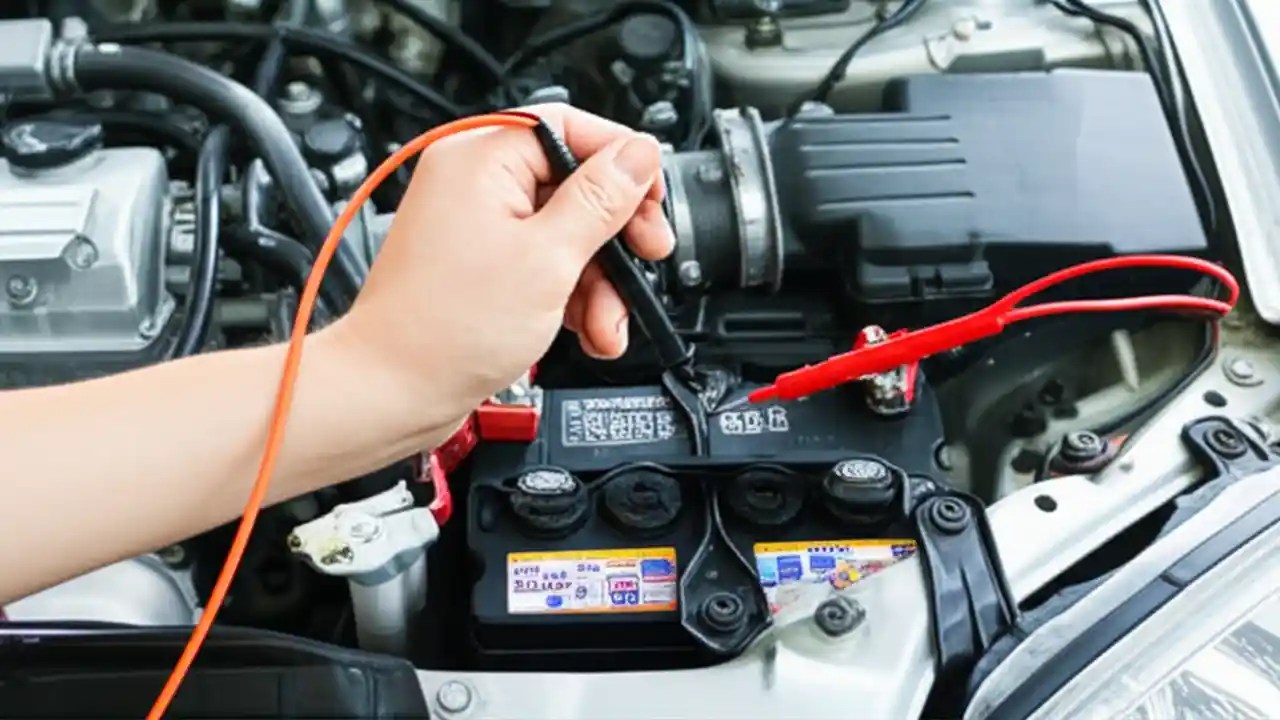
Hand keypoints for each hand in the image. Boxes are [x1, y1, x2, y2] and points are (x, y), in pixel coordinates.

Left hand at [329, 104, 672, 436]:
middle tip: (645, 259)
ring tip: (608, 323)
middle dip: (615, 236)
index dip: (621, 161)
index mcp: (480, 158)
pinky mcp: (480, 264)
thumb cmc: (445, 330)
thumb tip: (638, 155)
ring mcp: (477, 225)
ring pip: (566, 232)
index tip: (652, 199)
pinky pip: (543, 262)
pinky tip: (588, 329)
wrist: (392, 392)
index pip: (569, 127)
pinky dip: (571, 294)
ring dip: (599, 280)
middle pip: (575, 185)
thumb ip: (601, 200)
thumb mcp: (549, 258)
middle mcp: (474, 182)